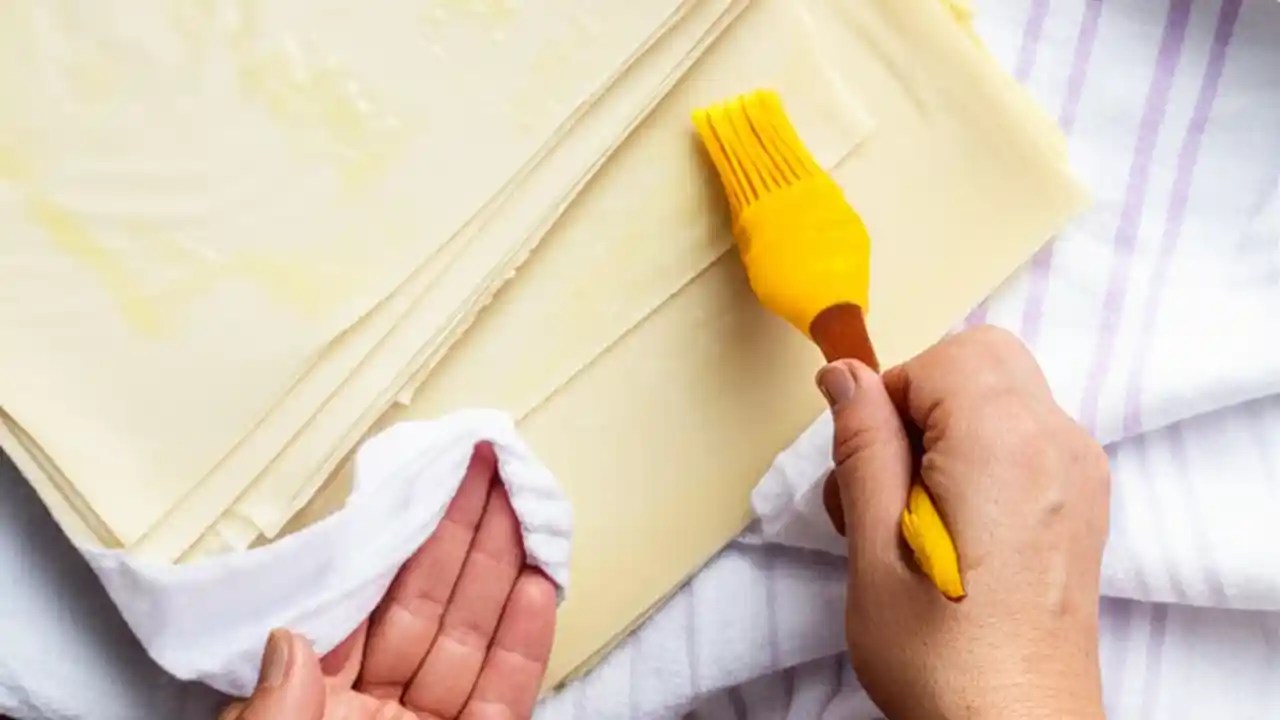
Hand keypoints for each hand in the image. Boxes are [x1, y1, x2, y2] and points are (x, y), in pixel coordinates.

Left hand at [221, 444, 556, 719]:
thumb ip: (274, 708)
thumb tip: (289, 642)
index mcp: (317, 705)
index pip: (361, 611)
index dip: (394, 546)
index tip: (419, 488)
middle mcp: (375, 712)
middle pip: (428, 612)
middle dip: (462, 535)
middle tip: (487, 465)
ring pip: (472, 642)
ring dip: (502, 571)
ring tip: (525, 505)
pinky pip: (504, 697)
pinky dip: (525, 645)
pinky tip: (540, 588)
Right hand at [819, 326, 1109, 719]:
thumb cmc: (943, 657)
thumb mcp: (873, 546)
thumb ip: (863, 444)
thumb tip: (845, 375)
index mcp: (1005, 443)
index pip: (941, 358)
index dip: (890, 400)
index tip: (869, 464)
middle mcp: (1058, 443)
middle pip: (983, 359)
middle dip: (922, 399)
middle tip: (887, 478)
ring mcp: (1080, 473)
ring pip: (1003, 394)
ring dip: (948, 429)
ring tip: (913, 515)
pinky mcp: (1081, 503)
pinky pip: (1027, 435)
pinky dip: (981, 454)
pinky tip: (953, 526)